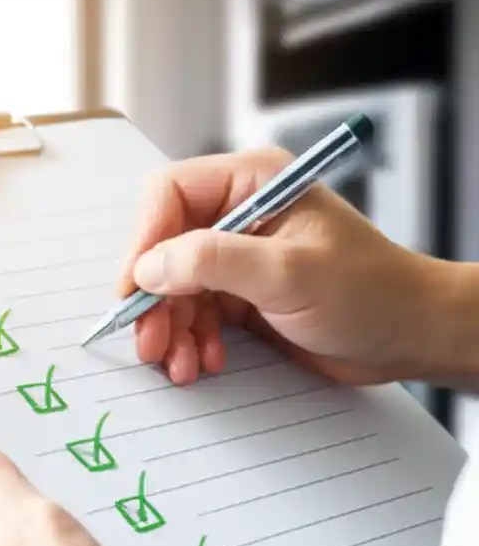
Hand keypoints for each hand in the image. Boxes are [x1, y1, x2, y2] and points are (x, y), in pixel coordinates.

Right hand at [119, 147, 474, 385]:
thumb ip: (213, 262)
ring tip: (178, 363)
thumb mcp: (288, 273)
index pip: (170, 195)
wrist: (411, 337)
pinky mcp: (239, 291)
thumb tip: (148, 267)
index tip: (134, 287)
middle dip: (154, 298)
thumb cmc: (370, 292)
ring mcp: (237, 254)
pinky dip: (190, 339)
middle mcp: (237, 212)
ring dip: (170, 327)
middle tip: (149, 340)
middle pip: (164, 246)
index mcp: (252, 181)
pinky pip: (193, 311)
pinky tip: (203, 361)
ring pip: (173, 285)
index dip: (144, 240)